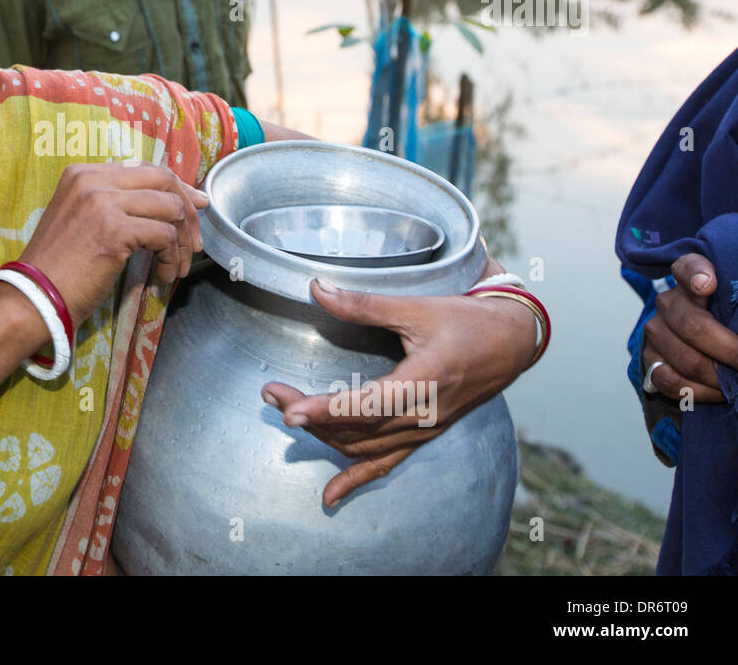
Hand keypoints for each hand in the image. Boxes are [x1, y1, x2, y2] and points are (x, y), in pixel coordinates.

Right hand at [19, 162, 206, 327]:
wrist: (33, 297)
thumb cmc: (57, 268)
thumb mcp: (80, 221)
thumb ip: (113, 204)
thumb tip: (165, 202)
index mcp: (82, 173)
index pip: (144, 168)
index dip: (175, 188)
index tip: (194, 208)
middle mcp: (92, 180)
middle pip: (163, 179)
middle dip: (187, 209)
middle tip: (194, 240)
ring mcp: (103, 202)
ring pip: (170, 207)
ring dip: (183, 240)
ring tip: (177, 266)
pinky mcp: (114, 230)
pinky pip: (165, 235)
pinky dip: (172, 258)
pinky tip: (163, 276)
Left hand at [260, 264, 534, 507]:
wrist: (511, 343)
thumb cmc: (466, 320)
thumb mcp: (416, 307)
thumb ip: (363, 304)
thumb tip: (317, 288)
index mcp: (426, 380)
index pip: (367, 404)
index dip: (325, 409)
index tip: (290, 411)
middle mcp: (425, 414)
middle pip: (357, 426)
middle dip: (311, 414)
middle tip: (272, 395)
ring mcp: (425, 430)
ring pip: (365, 446)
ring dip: (323, 435)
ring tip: (286, 412)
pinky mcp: (423, 436)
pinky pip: (386, 463)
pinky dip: (356, 479)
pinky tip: (330, 496)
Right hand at [642, 253, 735, 403]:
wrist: (707, 343)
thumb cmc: (731, 321)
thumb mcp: (736, 309)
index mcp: (694, 279)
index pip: (689, 268)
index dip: (697, 275)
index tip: (708, 285)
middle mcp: (669, 302)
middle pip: (693, 327)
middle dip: (730, 352)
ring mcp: (656, 331)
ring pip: (687, 360)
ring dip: (720, 378)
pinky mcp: (649, 358)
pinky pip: (671, 381)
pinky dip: (700, 392)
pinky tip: (719, 391)